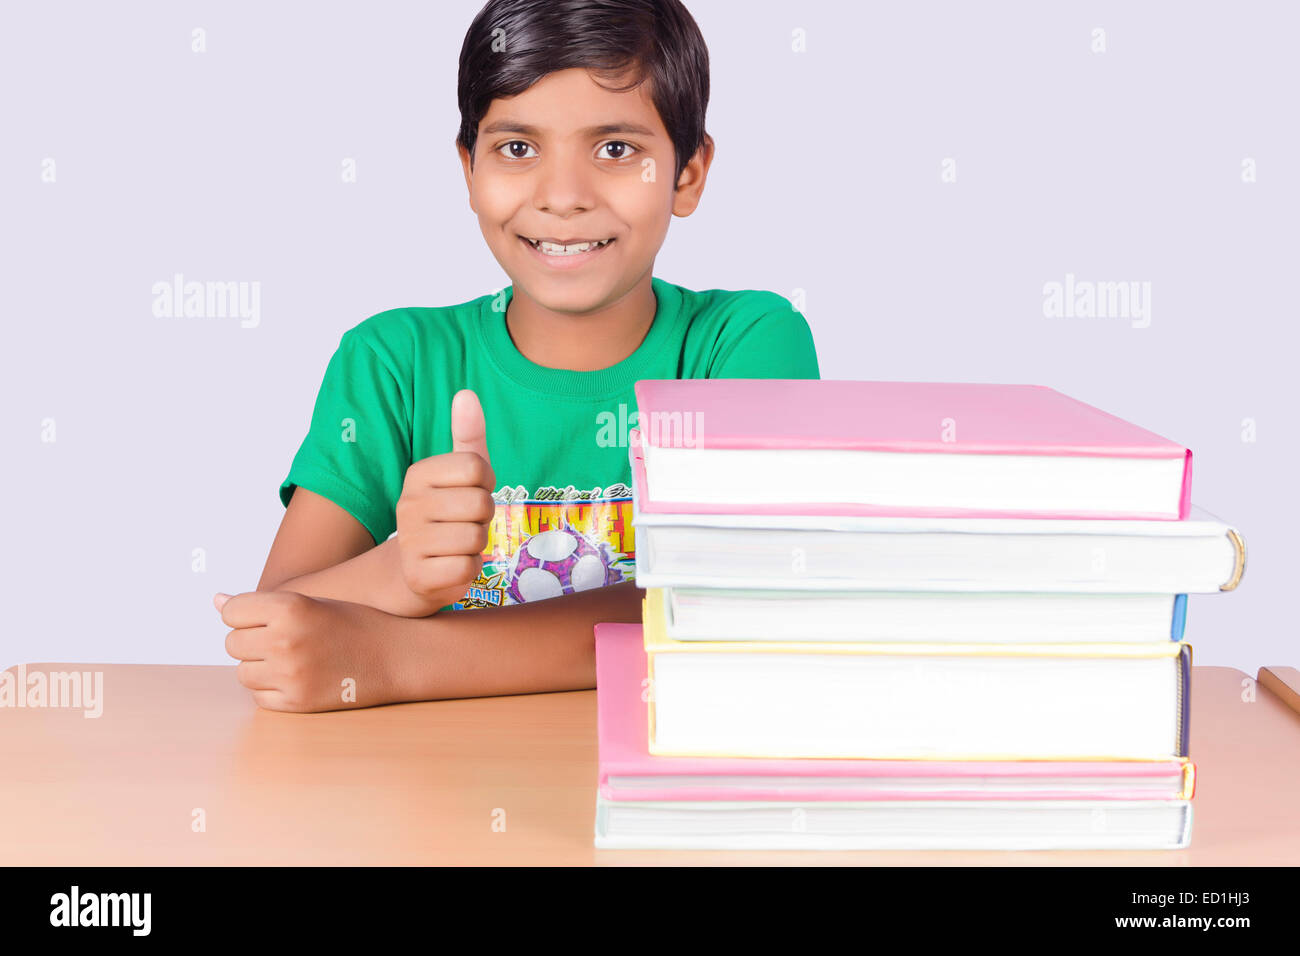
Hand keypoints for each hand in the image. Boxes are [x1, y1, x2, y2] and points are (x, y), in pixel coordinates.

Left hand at [215, 590, 408, 711]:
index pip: (232, 612)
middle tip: (286, 640)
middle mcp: (285, 639)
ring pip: (242, 672)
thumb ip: (262, 604)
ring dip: (259, 666)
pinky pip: (259, 696)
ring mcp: (290, 674)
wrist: (396, 656)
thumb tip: (216, 600)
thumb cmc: (354, 623)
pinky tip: (299, 676)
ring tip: (293, 658)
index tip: (268, 618)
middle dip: (252, 642)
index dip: (246, 615)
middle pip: (233, 643)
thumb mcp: (312, 602)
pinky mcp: (296, 702)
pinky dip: (272, 688)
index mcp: (289, 606)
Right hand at [394, 389, 496, 615]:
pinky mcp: (420, 575)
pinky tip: (452, 566)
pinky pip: (468, 567)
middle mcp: (408, 504)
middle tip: (466, 524)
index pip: (478, 468)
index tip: (472, 493)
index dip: (487, 484)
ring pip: (477, 538)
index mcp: (418, 474)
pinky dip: (469, 569)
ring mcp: (410, 541)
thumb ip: (468, 436)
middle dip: (484, 518)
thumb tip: (467, 393)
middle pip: (481, 503)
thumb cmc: (447, 516)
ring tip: (458, 545)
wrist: (415, 571)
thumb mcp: (459, 475)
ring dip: (477, 545)